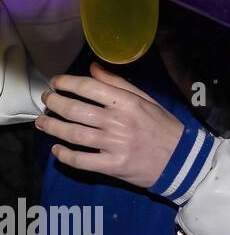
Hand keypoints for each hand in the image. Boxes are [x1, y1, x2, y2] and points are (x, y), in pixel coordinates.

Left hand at [36, 62, 183, 188]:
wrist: (182, 159)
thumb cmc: (163, 126)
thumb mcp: (146, 100)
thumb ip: (119, 84)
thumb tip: (93, 68)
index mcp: (128, 103)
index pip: (89, 88)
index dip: (67, 83)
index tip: (55, 82)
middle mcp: (118, 122)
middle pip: (75, 110)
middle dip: (54, 103)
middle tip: (46, 100)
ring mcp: (114, 145)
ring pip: (73, 134)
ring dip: (52, 127)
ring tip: (42, 122)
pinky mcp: (112, 166)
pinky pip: (81, 160)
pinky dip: (64, 155)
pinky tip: (57, 150)